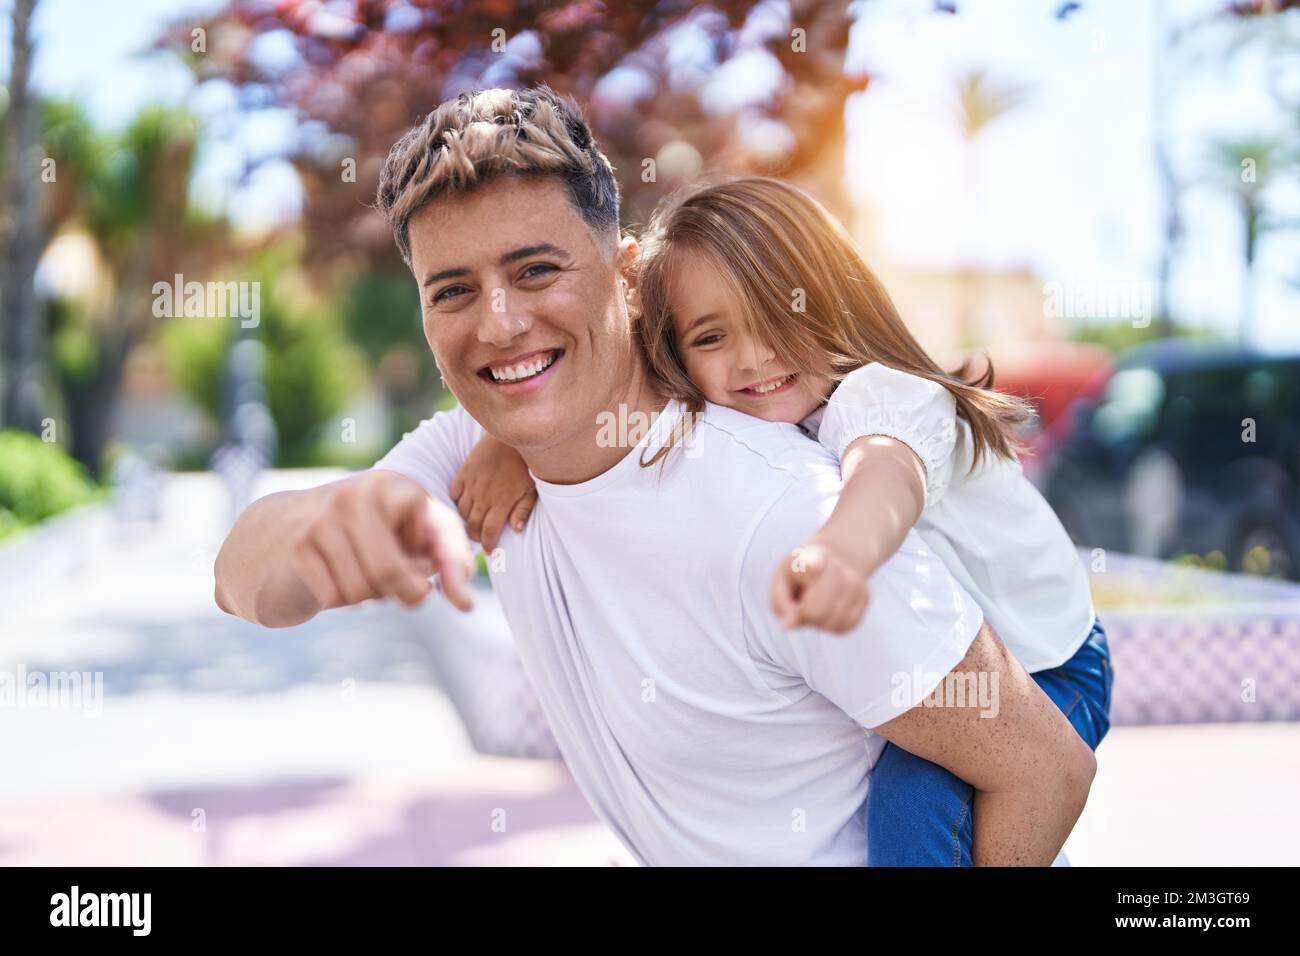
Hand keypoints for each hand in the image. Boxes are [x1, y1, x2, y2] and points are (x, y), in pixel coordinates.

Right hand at [291, 469, 474, 612]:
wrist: (286, 527)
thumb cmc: (375, 533)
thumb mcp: (421, 534)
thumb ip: (452, 561)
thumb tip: (464, 603)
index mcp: (395, 485)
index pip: (434, 539)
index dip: (434, 563)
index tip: (422, 553)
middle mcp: (358, 494)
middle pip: (390, 572)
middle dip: (405, 593)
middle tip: (407, 590)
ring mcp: (324, 517)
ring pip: (362, 590)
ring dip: (371, 597)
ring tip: (368, 575)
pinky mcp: (299, 545)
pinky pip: (334, 597)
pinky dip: (344, 600)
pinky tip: (340, 578)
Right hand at [450, 435, 536, 551]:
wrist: (514, 436)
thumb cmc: (527, 463)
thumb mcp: (532, 488)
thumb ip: (523, 510)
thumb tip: (517, 530)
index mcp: (502, 502)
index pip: (489, 531)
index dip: (488, 544)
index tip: (490, 550)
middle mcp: (484, 496)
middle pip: (473, 524)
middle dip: (475, 536)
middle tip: (480, 539)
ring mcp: (472, 483)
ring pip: (462, 510)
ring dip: (466, 520)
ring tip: (473, 523)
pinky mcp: (465, 471)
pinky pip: (455, 491)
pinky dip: (457, 500)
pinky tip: (465, 503)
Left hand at [769, 538, 870, 633]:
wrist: (833, 557)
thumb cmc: (800, 573)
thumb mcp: (781, 580)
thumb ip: (780, 601)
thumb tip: (789, 625)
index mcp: (812, 557)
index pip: (814, 564)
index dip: (813, 566)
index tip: (811, 566)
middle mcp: (838, 567)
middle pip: (817, 611)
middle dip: (804, 616)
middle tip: (802, 604)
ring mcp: (855, 582)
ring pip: (832, 623)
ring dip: (818, 622)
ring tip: (816, 603)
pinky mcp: (865, 596)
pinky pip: (844, 627)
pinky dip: (831, 625)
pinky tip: (829, 610)